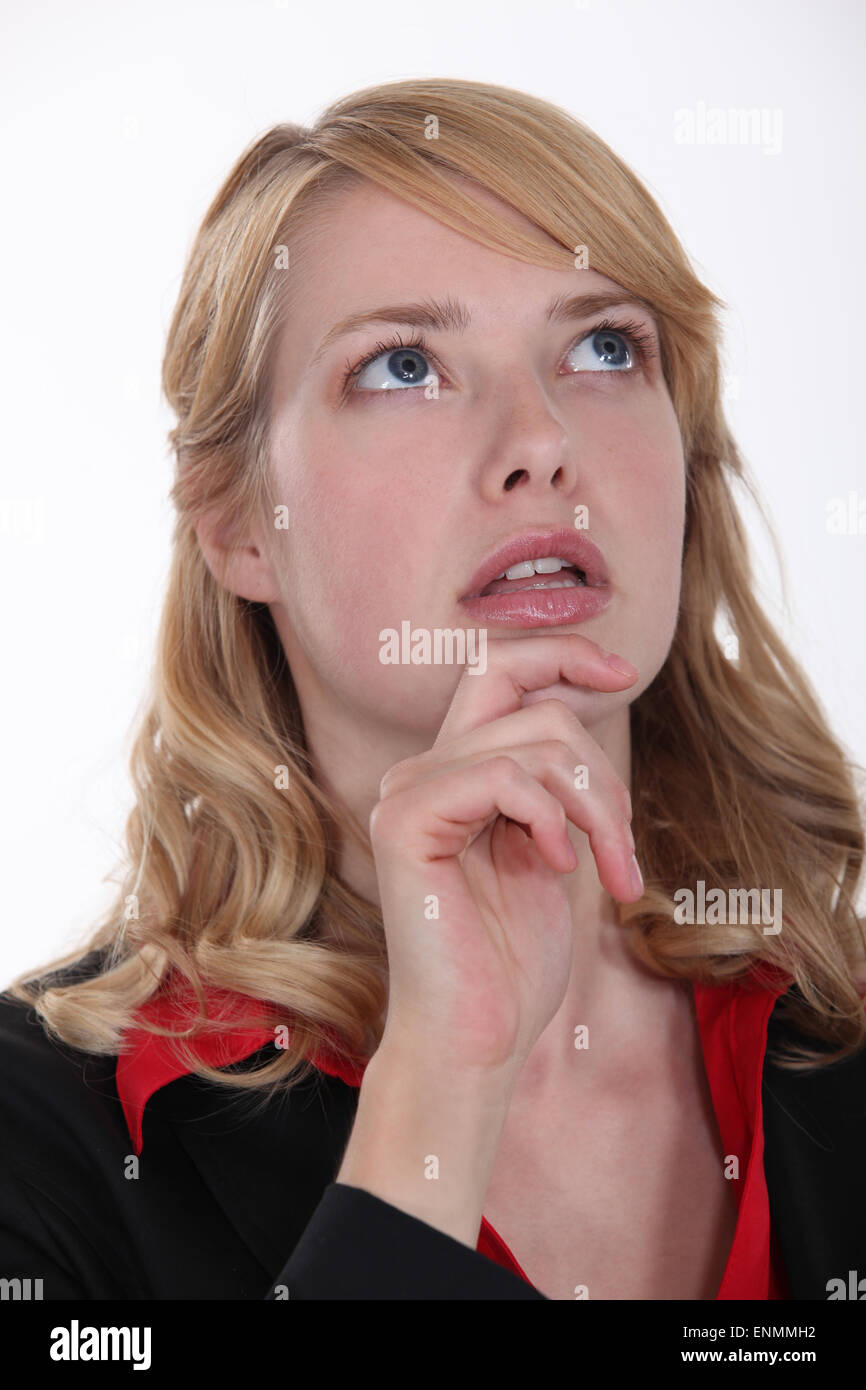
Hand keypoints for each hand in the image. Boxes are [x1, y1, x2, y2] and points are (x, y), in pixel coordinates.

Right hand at [369, 632, 639, 1079]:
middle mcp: (420, 772)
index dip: (560, 653)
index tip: (622, 671)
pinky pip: (501, 773)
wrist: (477, 1039)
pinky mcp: (404, 823)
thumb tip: (583, 699)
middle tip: (624, 836)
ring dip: (597, 805)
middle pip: (516, 684)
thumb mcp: (550, 848)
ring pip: (529, 738)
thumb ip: (551, 780)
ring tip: (613, 870)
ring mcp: (405, 793)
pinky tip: (559, 868)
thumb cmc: (513, 960)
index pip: (497, 668)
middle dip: (595, 754)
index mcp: (450, 773)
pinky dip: (550, 816)